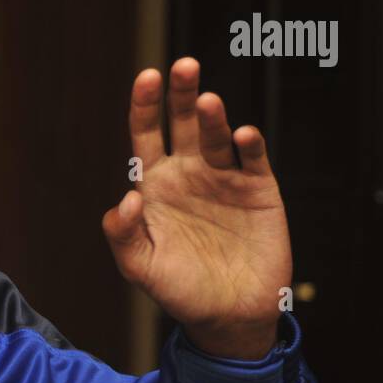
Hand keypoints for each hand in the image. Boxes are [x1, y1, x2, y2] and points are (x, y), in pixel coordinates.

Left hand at [101, 57, 290, 359]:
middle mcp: (189, 173)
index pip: (147, 135)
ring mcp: (224, 179)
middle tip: (183, 66)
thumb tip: (125, 198)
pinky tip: (243, 136)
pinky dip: (249, 146)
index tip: (147, 77)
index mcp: (155, 184)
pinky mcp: (258, 191)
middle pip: (182, 123)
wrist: (228, 316)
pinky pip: (253, 161)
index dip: (146, 105)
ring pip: (217, 137)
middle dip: (181, 94)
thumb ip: (124, 234)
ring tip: (207, 101)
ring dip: (213, 118)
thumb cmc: (180, 290)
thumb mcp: (139, 267)